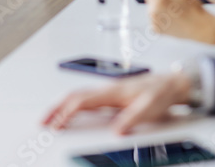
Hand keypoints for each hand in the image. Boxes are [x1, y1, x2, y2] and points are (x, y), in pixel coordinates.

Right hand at [42, 72, 190, 134]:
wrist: (172, 83)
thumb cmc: (160, 93)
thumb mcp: (150, 108)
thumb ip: (132, 118)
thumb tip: (117, 131)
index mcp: (112, 92)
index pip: (81, 101)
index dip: (66, 113)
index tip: (55, 125)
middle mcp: (107, 90)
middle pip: (73, 96)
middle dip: (55, 109)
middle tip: (42, 122)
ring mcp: (108, 91)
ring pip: (78, 95)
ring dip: (62, 105)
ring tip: (51, 118)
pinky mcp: (111, 95)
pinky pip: (86, 98)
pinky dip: (72, 104)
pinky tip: (71, 111)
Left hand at [126, 0, 214, 44]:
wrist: (200, 29)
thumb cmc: (193, 9)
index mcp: (159, 0)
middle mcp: (152, 12)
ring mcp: (153, 22)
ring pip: (151, 5)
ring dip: (158, 2)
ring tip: (174, 7)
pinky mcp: (155, 29)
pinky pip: (154, 15)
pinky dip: (160, 12)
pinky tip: (172, 15)